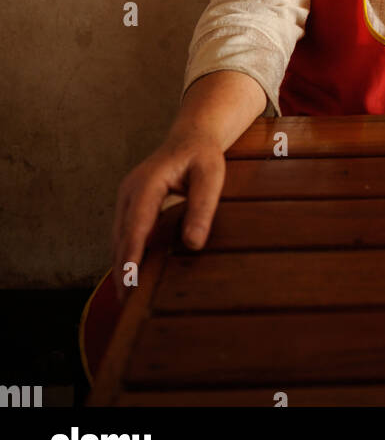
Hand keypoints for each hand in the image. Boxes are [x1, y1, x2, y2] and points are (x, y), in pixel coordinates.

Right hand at [111, 132, 225, 302]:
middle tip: (126, 303)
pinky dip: (125, 255)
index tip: (128, 282)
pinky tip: (131, 276)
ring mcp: (127, 198)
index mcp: (148, 182)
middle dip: (122, 269)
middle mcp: (130, 191)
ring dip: (121, 265)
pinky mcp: (130, 205)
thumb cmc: (202, 155)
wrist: (191, 136)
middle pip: (121, 236)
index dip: (131, 256)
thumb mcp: (211, 176)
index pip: (136, 225)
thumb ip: (202, 207)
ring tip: (126, 299)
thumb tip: (193, 243)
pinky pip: (124, 234)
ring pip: (118, 238)